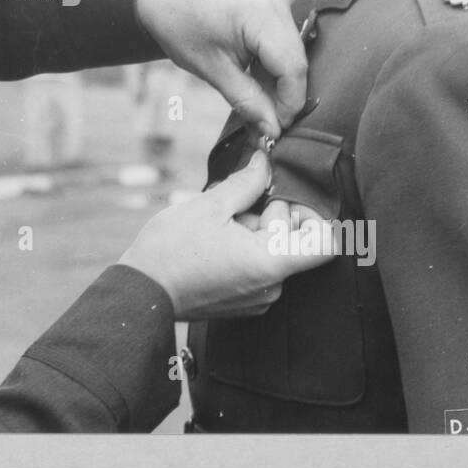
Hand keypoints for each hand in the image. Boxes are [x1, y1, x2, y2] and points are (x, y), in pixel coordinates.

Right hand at [117, 152, 332, 320]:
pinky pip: (259, 269)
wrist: (141, 292)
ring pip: (274, 253)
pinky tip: (216, 242)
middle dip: (271, 215)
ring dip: (255, 231)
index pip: (326, 243)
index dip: (312, 215)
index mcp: (270, 262)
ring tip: (220, 226)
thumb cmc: (171, 251)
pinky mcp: (244, 305)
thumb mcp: (210, 205)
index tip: (284, 199)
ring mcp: (259, 299)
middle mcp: (272, 286)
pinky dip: (245, 250)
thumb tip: (266, 163)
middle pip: (295, 242)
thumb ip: (247, 182)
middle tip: (236, 208)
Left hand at [134, 0, 305, 138]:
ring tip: (256, 101)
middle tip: (266, 122)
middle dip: (284, 95)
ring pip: (292, 53)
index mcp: (262, 14)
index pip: (293, 67)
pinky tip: (256, 79)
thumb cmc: (181, 28)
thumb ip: (247, 101)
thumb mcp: (213, 70)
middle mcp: (277, 1)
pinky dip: (273, 64)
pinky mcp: (274, 3)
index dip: (290, 102)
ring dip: (278, 81)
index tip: (276, 127)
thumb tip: (272, 130)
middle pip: (296, 60)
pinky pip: (283, 41)